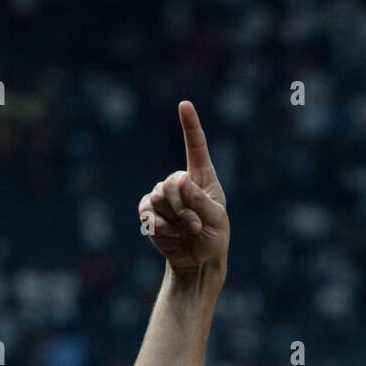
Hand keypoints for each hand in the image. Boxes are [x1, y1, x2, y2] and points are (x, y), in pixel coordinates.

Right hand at [138, 101, 228, 273]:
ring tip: (187, 231)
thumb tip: (180, 180)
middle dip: (184, 207)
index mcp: (202, 176)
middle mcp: (181, 181)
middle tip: (195, 226)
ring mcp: (163, 195)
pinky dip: (162, 227)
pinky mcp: (149, 211)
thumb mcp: (216, 219)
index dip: (190, 125)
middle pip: (172, 183)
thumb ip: (200, 200)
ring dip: (176, 219)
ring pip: (160, 197)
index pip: (196, 146)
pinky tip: (173, 235)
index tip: (185, 105)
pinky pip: (149, 213)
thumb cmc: (213, 237)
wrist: (198, 260)